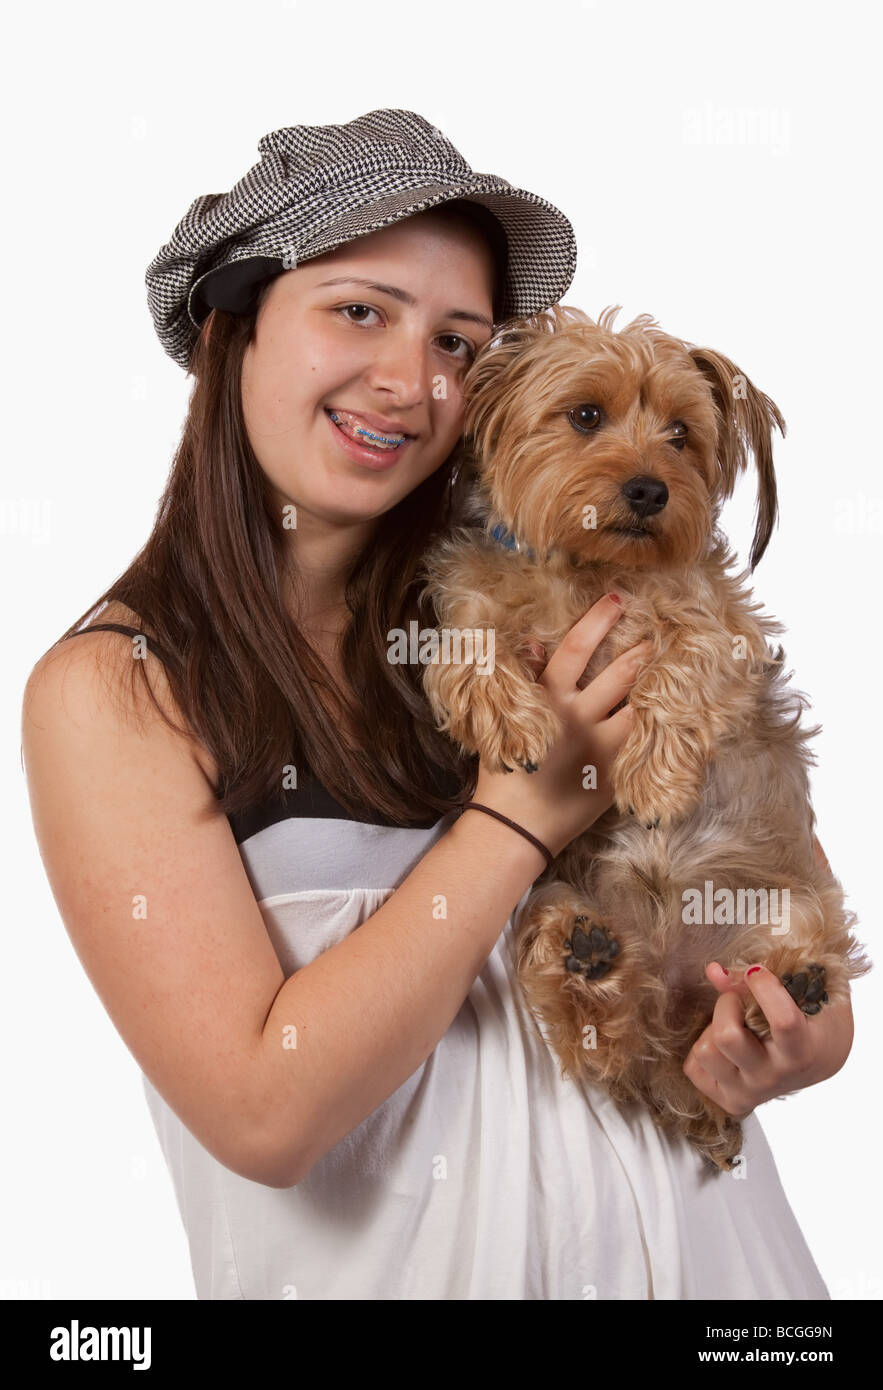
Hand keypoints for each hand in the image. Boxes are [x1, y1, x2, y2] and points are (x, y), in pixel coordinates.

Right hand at [472, 595, 651, 856]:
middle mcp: (577, 718)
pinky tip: (671, 715)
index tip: (617, 599)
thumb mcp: (506, 720)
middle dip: (639, 650)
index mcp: (546, 701)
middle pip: (617, 674)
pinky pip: (643, 743)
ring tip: (669, 669)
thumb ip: (523, 680)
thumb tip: (533, 642)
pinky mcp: (615, 773)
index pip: (575, 648)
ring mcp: (600, 746)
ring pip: (637, 706)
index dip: (597, 621)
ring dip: (653, 685)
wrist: (514, 827)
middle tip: (657, 631)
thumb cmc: (503, 774)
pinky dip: (656, 727)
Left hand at [683, 956, 854, 1119]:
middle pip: (727, 1036)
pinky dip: (705, 1047)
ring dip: (713, 1028)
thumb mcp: (802, 993)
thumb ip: (759, 980)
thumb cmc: (813, 1020)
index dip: (764, 987)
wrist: (820, 1060)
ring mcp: (750, 1093)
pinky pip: (694, 1067)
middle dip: (728, 1003)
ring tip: (734, 1024)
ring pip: (705, 1052)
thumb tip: (713, 971)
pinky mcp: (730, 1101)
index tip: (757, 972)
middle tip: (741, 999)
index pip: (782, 1021)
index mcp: (802, 1052)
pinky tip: (726, 1045)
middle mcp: (774, 1078)